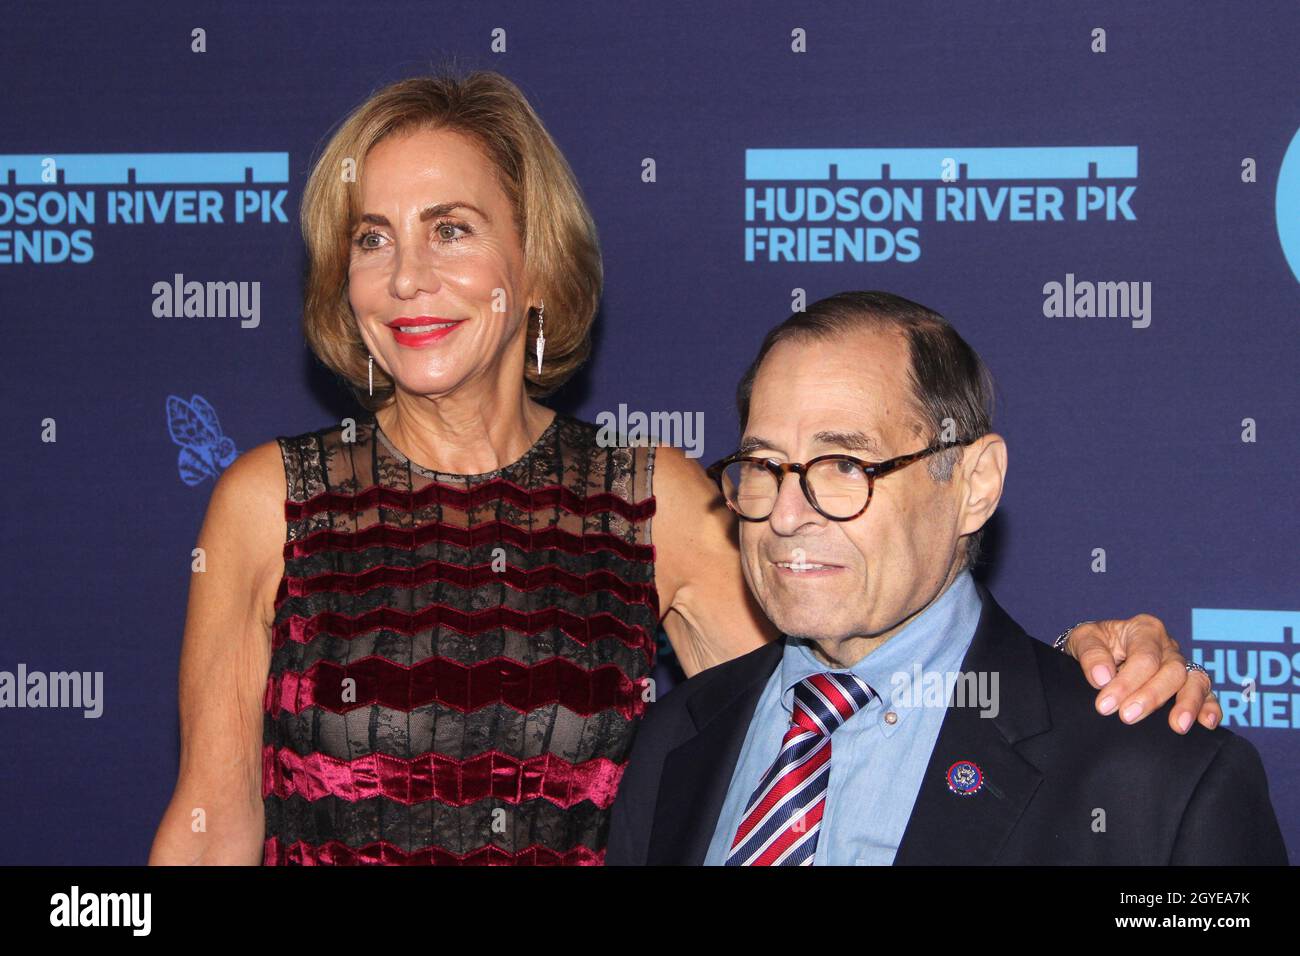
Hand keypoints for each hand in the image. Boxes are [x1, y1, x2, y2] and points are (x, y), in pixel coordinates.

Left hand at [1063, 615, 1220, 733]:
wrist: (1098, 651)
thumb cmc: (1092, 643)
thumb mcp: (1082, 639)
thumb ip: (1091, 654)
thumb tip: (1102, 678)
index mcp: (1144, 629)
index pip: (1143, 658)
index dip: (1126, 683)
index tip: (1104, 705)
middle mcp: (1167, 646)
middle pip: (1171, 670)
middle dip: (1150, 696)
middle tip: (1127, 717)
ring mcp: (1181, 665)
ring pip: (1195, 681)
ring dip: (1188, 704)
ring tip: (1177, 726)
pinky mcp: (1189, 684)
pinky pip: (1207, 694)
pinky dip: (1209, 707)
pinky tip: (1206, 723)